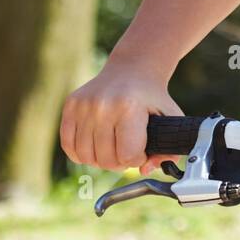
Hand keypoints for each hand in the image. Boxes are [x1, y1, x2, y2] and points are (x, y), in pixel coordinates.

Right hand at [60, 61, 183, 173]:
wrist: (131, 70)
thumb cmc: (152, 98)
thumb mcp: (170, 119)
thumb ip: (168, 149)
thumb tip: (145, 169)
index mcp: (129, 107)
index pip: (128, 155)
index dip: (138, 159)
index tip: (142, 149)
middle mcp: (103, 105)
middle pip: (106, 159)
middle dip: (120, 162)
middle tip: (127, 150)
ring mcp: (83, 105)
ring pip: (86, 157)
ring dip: (101, 160)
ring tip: (113, 149)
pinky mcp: (70, 105)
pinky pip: (68, 145)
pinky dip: (81, 154)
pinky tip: (96, 147)